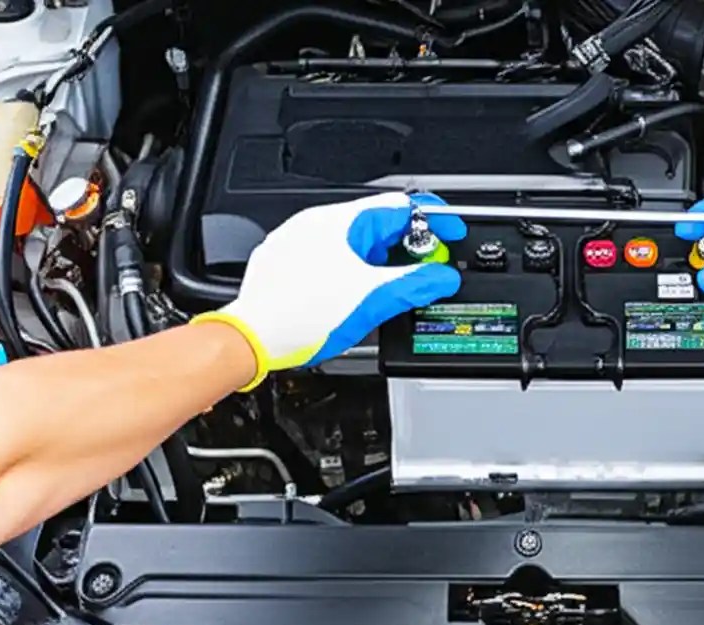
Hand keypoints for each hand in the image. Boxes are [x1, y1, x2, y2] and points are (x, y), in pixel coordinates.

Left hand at [193, 192, 466, 389]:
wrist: (252, 338)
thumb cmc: (300, 317)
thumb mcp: (372, 299)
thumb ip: (414, 283)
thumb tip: (442, 276)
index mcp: (342, 223)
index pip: (401, 206)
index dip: (434, 219)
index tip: (450, 234)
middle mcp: (317, 223)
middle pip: (379, 225)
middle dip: (407, 247)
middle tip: (425, 271)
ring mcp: (298, 241)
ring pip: (354, 242)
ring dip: (379, 261)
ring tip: (387, 290)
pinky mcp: (286, 261)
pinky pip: (330, 257)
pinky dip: (351, 270)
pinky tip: (353, 295)